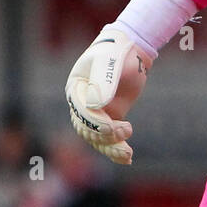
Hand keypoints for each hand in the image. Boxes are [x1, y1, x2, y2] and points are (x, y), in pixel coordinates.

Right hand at [65, 26, 150, 163]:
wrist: (130, 48)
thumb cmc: (116, 51)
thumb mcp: (109, 62)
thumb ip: (102, 81)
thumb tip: (96, 105)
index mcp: (76, 89)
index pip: (82, 112)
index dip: (96, 122)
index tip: (114, 126)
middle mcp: (83, 104)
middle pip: (88, 130)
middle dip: (105, 137)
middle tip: (125, 131)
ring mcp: (96, 113)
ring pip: (98, 139)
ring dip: (111, 148)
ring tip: (128, 153)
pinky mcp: (110, 118)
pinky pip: (109, 139)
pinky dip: (115, 150)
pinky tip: (126, 158)